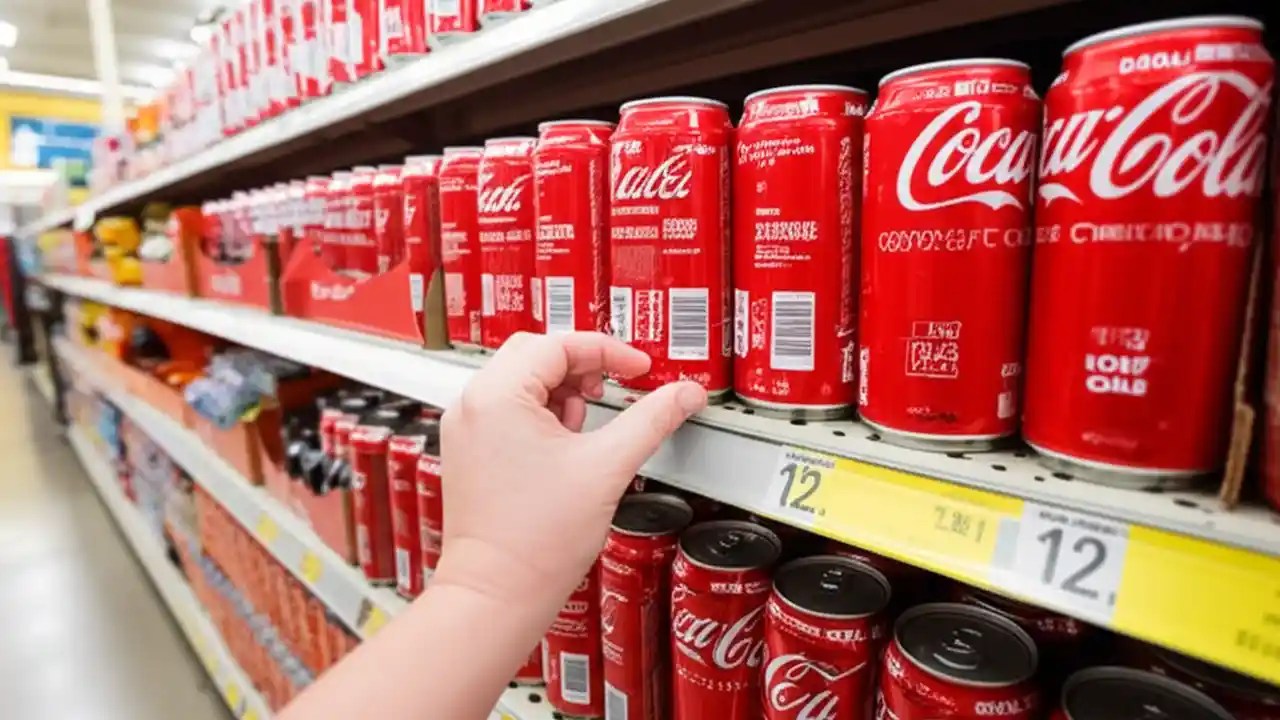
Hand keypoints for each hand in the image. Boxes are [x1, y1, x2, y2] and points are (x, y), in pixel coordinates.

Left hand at [434, 331, 707, 606]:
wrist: (497, 594)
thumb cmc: (536, 542)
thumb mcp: (608, 467)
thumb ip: (652, 420)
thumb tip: (684, 393)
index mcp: (497, 396)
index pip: (557, 344)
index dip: (607, 351)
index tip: (639, 368)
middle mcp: (473, 405)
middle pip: (536, 354)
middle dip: (582, 366)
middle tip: (616, 387)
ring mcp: (466, 429)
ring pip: (521, 381)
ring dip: (562, 391)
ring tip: (586, 430)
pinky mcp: (469, 452)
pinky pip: (508, 409)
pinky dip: (542, 415)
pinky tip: (564, 448)